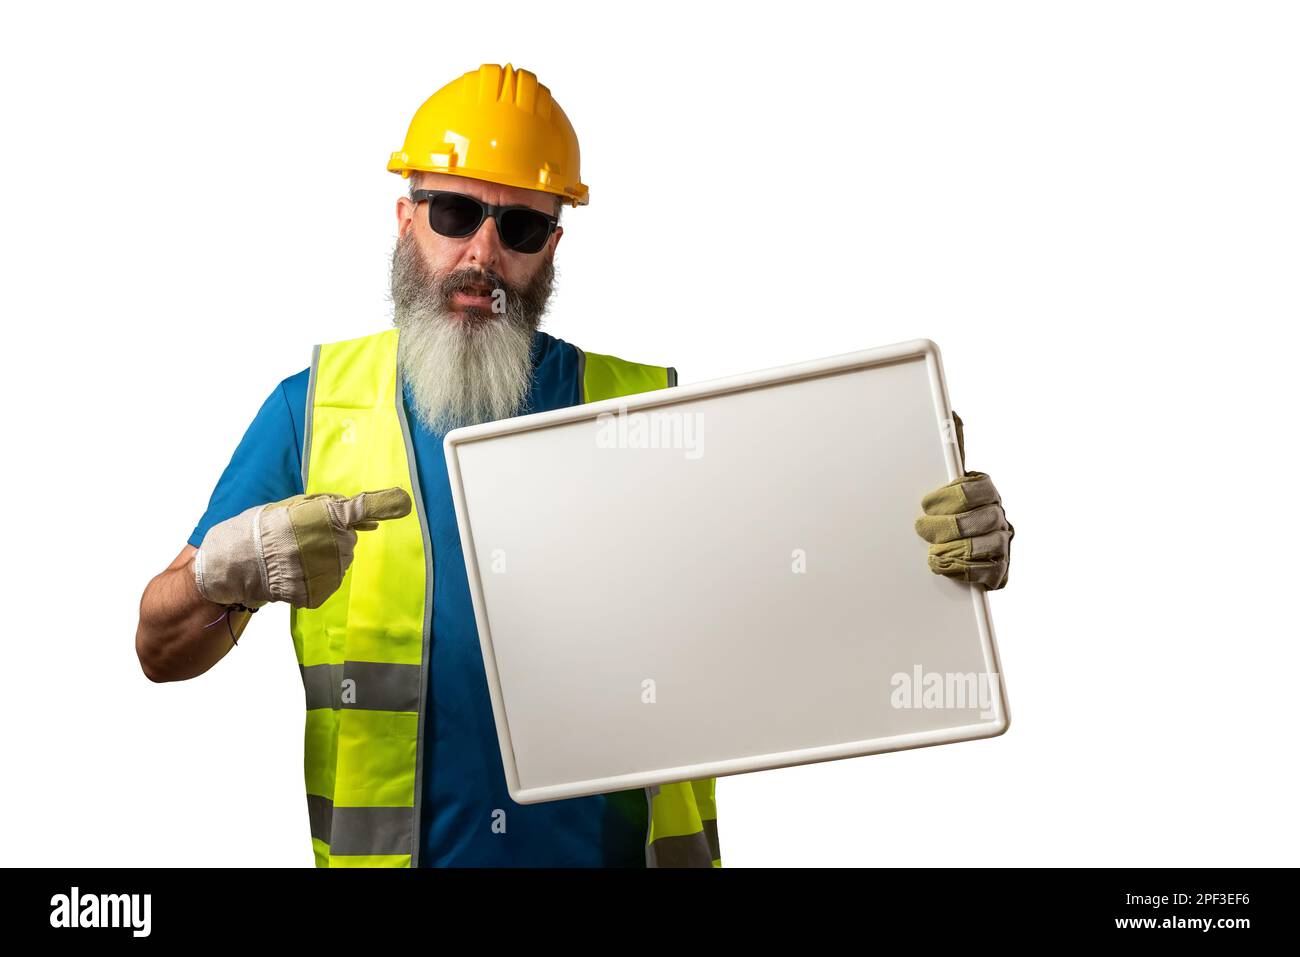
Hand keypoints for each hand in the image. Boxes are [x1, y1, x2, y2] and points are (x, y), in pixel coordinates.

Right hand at [194, 487, 411, 609]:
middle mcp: (328, 543)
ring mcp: (324, 571)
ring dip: (322, 559)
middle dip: (330, 539)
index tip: (403, 502)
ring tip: (292, 556)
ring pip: (340, 563)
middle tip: (299, 539)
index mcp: (323, 516)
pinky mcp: (318, 593)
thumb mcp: (296, 507)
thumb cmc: (264, 529)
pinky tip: (294, 573)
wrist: (233, 563)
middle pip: (349, 541)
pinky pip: (328, 583)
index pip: (359, 508)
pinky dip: (314, 579)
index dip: (382, 505)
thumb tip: (374, 520)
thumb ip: (337, 511)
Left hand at [914, 412, 1013, 589]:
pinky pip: (992, 572)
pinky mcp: (999, 570)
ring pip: (990, 545)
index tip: (926, 503)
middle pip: (986, 518)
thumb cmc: (944, 508)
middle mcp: (999, 516)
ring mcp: (1002, 544)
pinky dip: (969, 571)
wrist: (949, 547)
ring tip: (933, 553)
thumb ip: (949, 449)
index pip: (980, 488)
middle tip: (923, 529)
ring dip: (959, 550)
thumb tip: (951, 414)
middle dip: (953, 525)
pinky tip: (947, 567)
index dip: (954, 495)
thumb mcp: (945, 478)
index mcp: (986, 491)